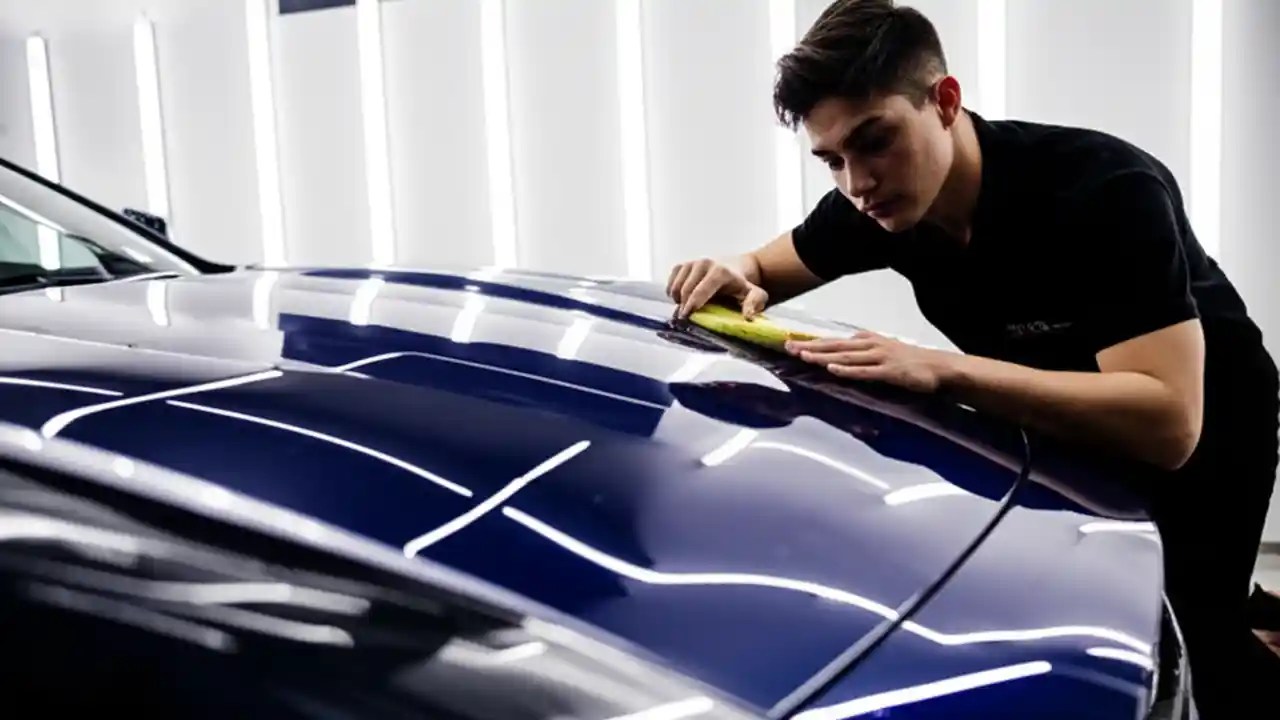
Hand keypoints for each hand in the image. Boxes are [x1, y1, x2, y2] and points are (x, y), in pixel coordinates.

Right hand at [667, 258, 767, 319]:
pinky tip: (684, 299)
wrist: (736, 268)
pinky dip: (674, 293)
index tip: (686, 318)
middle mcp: (704, 263)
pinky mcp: (682, 265)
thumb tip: (748, 317)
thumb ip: (754, 304)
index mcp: (720, 271)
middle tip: (687, 321)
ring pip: (676, 286)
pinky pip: (671, 283)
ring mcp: (691, 263)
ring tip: (689, 308)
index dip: (692, 304)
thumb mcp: (755, 294)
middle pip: (686, 289)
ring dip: (679, 301)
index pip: (701, 289)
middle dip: (684, 307)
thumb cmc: (743, 286)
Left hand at [785, 330, 954, 393]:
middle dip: (810, 346)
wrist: (938, 367)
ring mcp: (880, 357)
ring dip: (824, 356)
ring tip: (803, 356)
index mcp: (866, 340)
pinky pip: (865, 371)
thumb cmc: (908, 362)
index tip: (790, 342)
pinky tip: (833, 369)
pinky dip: (848, 370)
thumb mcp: (881, 351)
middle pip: (834, 346)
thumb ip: (861, 353)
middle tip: (788, 347)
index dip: (811, 342)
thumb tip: (838, 357)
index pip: (833, 341)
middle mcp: (870, 345)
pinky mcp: (889, 371)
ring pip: (846, 356)